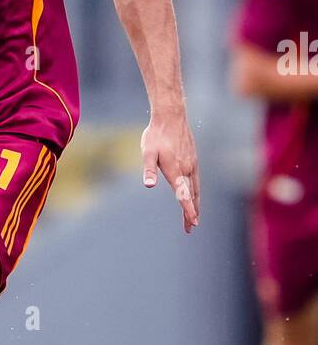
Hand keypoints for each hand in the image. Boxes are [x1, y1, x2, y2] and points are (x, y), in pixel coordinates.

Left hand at [141, 110, 199, 232]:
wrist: (171, 116)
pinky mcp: (193, 159)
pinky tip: (194, 195)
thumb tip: (148, 185)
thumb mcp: (147, 152)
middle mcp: (186, 169)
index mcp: (175, 170)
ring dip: (195, 204)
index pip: (183, 194)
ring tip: (194, 217)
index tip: (193, 222)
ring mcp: (192, 164)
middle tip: (190, 228)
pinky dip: (196, 192)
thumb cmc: (156, 134)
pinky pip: (196, 180)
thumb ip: (149, 169)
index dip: (188, 210)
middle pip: (191, 196)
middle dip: (191, 213)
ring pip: (196, 189)